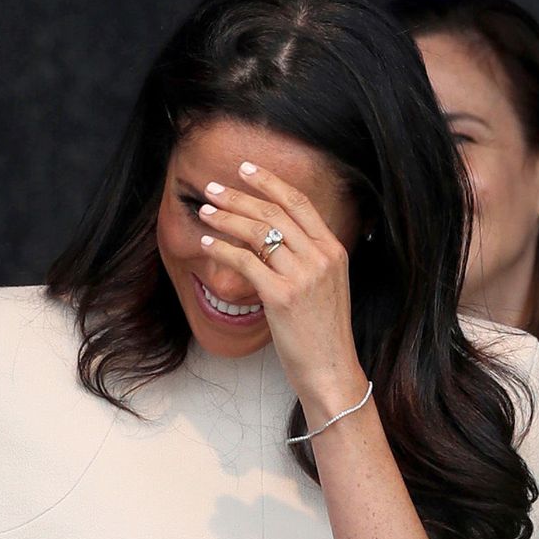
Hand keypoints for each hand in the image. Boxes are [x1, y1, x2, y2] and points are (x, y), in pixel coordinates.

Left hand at [196, 160, 367, 419]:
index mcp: (334, 251)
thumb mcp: (326, 285)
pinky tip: (207, 243)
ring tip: (205, 212)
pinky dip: (222, 248)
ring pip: (258, 232)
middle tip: (213, 188)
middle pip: (275, 212)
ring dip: (226, 218)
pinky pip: (245, 262)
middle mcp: (321, 258)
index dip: (271, 182)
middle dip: (239, 196)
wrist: (331, 368)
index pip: (300, 203)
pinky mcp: (282, 297)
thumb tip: (273, 236)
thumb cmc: (323, 331)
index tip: (247, 169)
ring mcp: (303, 277)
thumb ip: (308, 258)